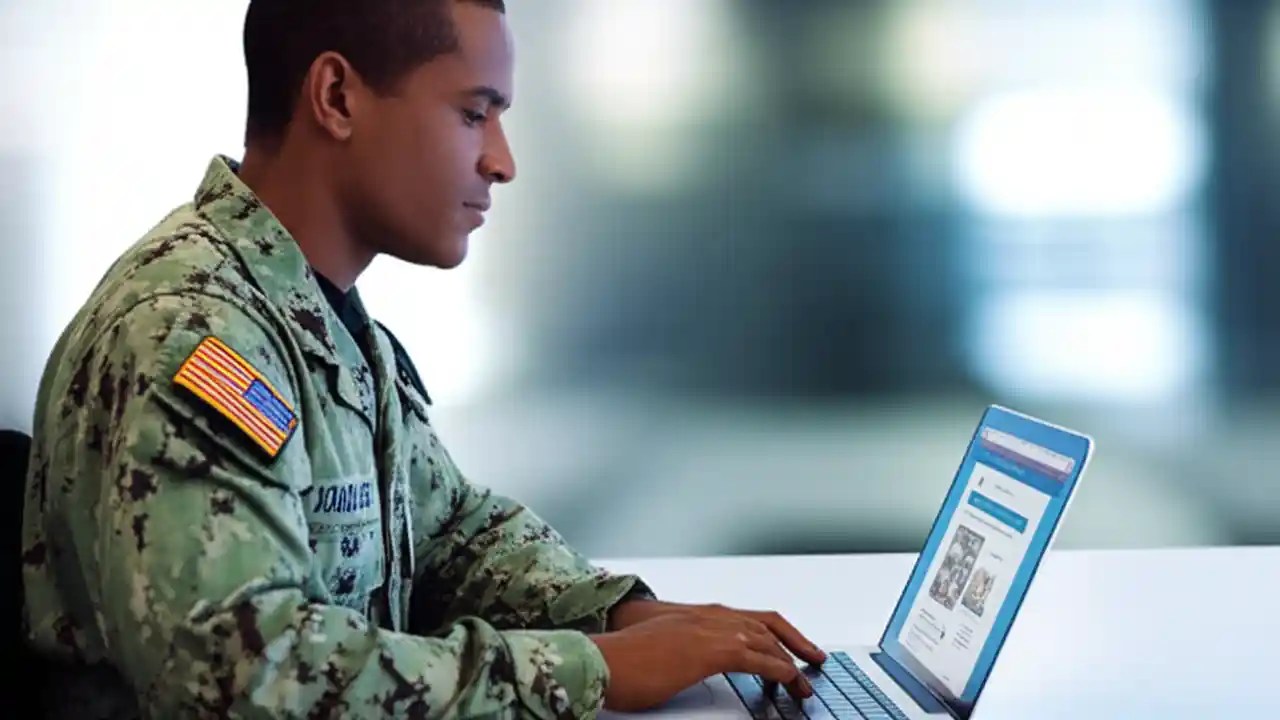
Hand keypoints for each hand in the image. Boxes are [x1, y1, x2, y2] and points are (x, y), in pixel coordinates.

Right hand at [590, 609, 821, 711]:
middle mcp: (709, 616)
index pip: (746, 618)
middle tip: (813, 660)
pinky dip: (783, 672)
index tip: (789, 646)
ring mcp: (712, 630)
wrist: (604, 659)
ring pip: (769, 641)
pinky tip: (791, 683)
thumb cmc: (621, 661)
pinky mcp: (713, 651)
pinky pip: (762, 660)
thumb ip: (679, 654)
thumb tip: (682, 668)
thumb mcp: (659, 652)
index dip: (773, 631)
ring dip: (792, 662)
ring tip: (804, 683)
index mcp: (696, 615)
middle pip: (766, 624)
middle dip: (793, 642)